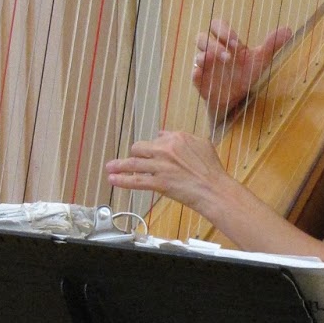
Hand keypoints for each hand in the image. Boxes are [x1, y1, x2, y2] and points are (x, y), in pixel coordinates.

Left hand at [107, 129, 226, 213]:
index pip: (156, 138)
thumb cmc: (211, 169)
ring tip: (109, 167)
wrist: (214, 189)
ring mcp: (160, 167)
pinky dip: (122, 180)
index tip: (149, 152)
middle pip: (140, 148)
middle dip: (135, 154)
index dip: (152, 146)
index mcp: (176, 138)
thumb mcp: (201, 144)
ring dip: (119, 165)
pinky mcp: (158, 183)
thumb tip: (164, 133)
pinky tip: (113, 179)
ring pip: (133, 164)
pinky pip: (136, 181)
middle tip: (131, 160)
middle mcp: (165, 150)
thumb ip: (182, 137)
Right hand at [192, 19, 291, 117]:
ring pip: (197, 55)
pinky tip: (202, 74)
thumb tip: (289, 30)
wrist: (237, 101)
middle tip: (229, 56)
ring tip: (222, 62)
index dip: (224, 31)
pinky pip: (194, 75)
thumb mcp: (260, 61)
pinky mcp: (201, 82)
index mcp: (225, 43)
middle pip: (201, 37)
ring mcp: (205, 67)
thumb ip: (272, 45)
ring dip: (206, 56)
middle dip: (214, 44)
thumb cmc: (246, 75)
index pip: (217, 26)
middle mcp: (212, 52)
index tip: (237, 44)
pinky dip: (196, 73)